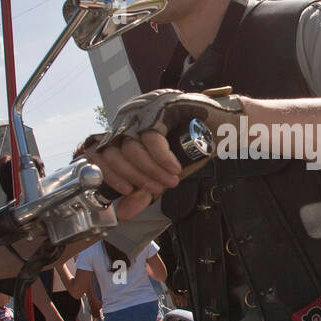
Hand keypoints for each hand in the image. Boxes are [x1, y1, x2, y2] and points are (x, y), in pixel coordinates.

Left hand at [84, 88, 241, 203]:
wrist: (222, 127)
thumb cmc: (191, 147)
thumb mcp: (162, 173)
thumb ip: (142, 191)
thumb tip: (124, 213)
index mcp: (122, 130)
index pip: (99, 153)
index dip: (110, 175)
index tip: (127, 191)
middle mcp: (128, 117)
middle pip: (114, 153)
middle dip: (135, 178)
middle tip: (156, 189)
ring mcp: (143, 110)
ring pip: (132, 148)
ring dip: (151, 171)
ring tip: (170, 181)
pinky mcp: (160, 107)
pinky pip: (152, 139)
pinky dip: (162, 159)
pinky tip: (175, 168)